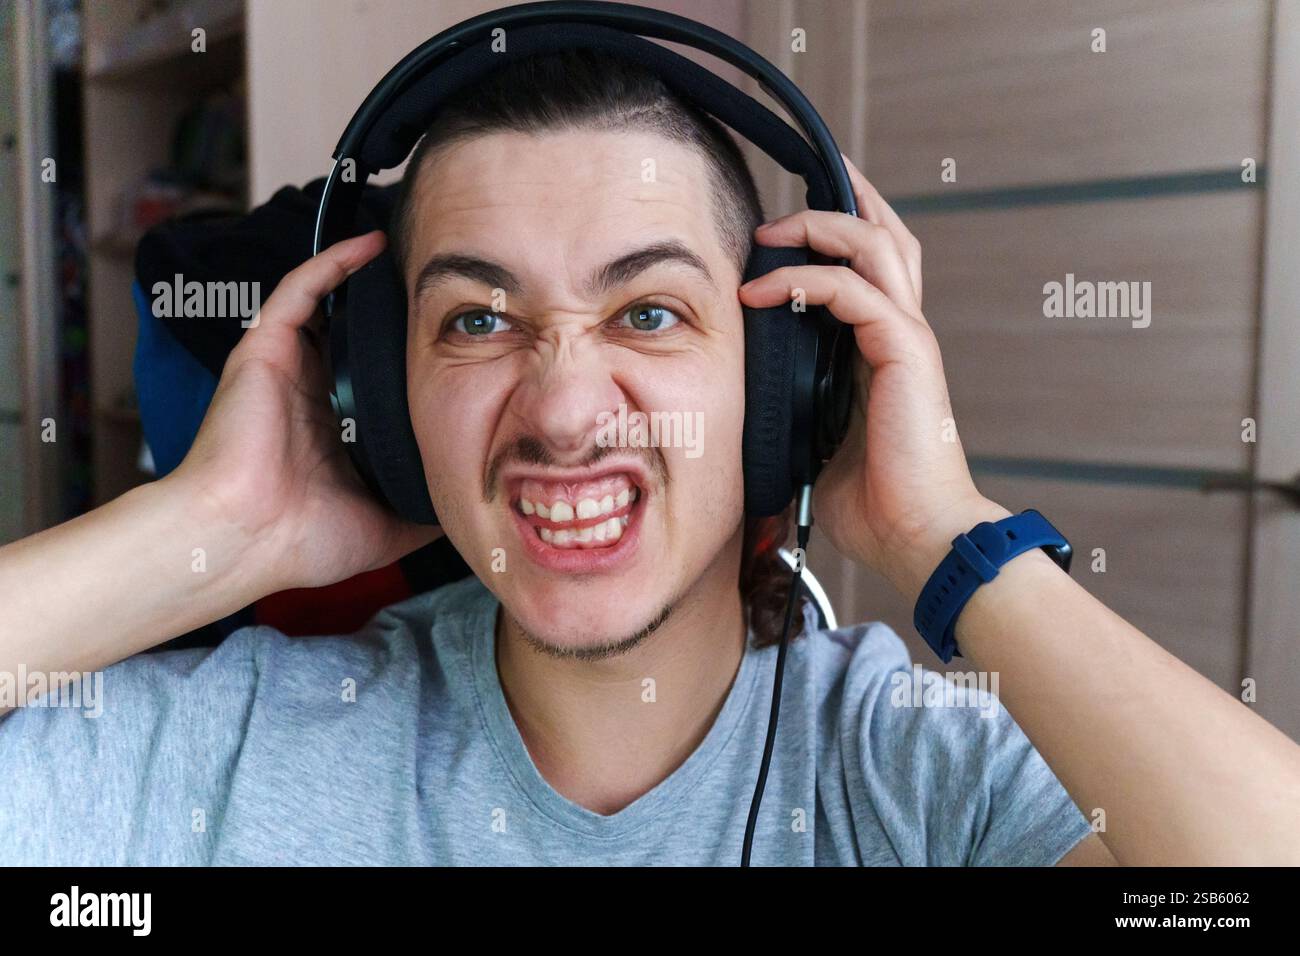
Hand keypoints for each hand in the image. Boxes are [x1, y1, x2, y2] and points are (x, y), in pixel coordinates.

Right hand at [170, 230, 440, 593]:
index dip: (413, 357)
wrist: (243, 538)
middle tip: (447, 289)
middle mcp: (313, 390)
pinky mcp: (266, 347)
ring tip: (416, 255)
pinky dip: (333, 261)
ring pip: (333, 303)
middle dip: (399, 312)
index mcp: (337, 427)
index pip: (381, 378)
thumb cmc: (301, 540)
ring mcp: (289, 365)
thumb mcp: (386, 530)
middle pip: (361, 334)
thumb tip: (470, 504)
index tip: (457, 342)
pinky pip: (301, 288)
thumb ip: (424, 511)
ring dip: (370, 276)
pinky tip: (371, 243)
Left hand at [738, 154, 1006, 602]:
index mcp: (885, 350)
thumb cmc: (874, 504)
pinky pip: (852, 291)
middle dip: (843, 198)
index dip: (839, 232)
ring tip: (768, 233)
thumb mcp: (816, 444)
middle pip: (886, 235)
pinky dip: (804, 280)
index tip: (789, 220)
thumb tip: (748, 411)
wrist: (918, 539)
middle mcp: (902, 333)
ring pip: (874, 245)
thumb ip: (794, 410)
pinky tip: (761, 291)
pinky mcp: (905, 352)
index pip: (869, 269)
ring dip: (819, 226)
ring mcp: (907, 339)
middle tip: (798, 183)